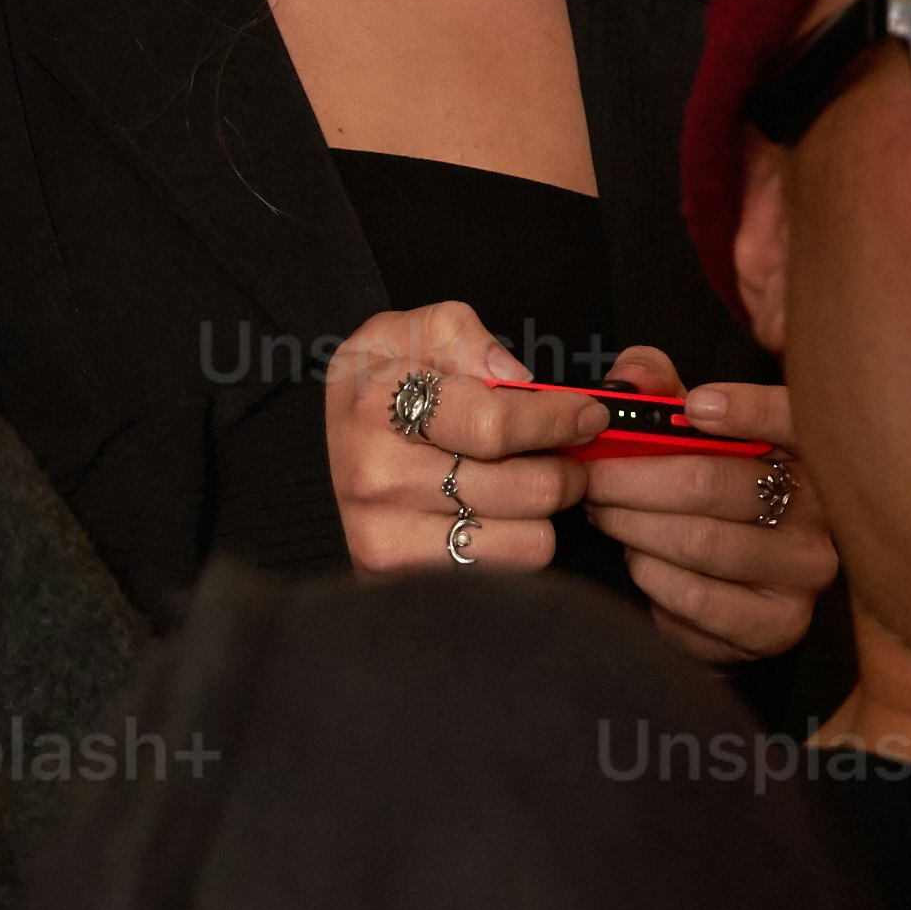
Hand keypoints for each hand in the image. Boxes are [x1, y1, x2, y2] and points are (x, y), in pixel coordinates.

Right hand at [318, 299, 603, 584]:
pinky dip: (520, 545)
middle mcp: (376, 476)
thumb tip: (518, 379)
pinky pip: (507, 570)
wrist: (319, 453)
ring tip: (526, 487)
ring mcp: (384, 535)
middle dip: (565, 468)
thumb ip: (462, 335)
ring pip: (528, 537)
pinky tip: (500, 519)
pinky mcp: (399, 577)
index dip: (557, 418)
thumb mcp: (405, 332)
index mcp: (379, 405)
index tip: (590, 415)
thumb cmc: (377, 389)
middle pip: (526, 487)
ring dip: (543, 511)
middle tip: (565, 457)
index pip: (496, 424)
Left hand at [575, 347, 828, 668]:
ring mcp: (804, 572)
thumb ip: (657, 390)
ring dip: (632, 527)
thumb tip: (632, 379)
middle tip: (592, 477)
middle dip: (634, 478)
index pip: (795, 420)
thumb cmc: (706, 497)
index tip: (693, 406)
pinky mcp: (778, 626)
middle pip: (713, 483)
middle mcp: (820, 511)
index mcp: (806, 451)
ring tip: (605, 515)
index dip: (748, 409)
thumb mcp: (688, 433)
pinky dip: (650, 576)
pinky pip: (695, 598)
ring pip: (700, 542)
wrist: (729, 593)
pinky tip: (638, 561)